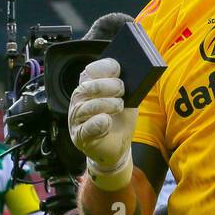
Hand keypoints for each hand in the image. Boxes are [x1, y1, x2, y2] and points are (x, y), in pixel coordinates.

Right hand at [69, 58, 136, 189]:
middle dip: (107, 85)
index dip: (102, 67)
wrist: (117, 146)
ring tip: (118, 106)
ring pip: (86, 106)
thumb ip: (129, 88)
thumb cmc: (120, 120)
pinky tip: (106, 121)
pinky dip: (96, 123)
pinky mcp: (80, 136)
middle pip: (88, 87)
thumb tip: (137, 76)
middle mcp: (80, 100)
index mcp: (90, 87)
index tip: (117, 68)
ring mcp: (77, 118)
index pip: (90, 72)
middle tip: (121, 88)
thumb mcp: (128, 100)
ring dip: (105, 104)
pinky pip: (85, 128)